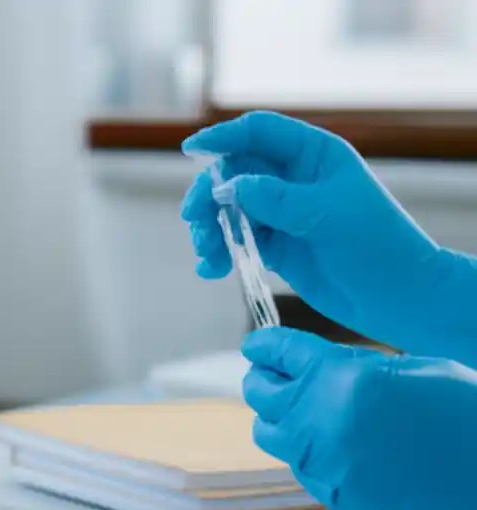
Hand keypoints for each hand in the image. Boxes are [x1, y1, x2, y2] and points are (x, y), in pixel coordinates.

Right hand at [182, 111, 476, 367]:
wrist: (397, 297)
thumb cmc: (377, 246)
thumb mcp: (327, 215)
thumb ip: (276, 198)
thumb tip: (229, 186)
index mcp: (314, 155)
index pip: (259, 133)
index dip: (223, 137)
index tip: (192, 151)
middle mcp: (293, 179)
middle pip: (233, 172)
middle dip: (208, 195)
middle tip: (195, 220)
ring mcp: (281, 212)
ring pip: (227, 208)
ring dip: (210, 228)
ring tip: (209, 255)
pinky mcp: (275, 245)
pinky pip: (235, 240)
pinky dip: (218, 253)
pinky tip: (211, 270)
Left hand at [241, 326, 476, 509]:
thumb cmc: (466, 413)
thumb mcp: (410, 367)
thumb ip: (350, 366)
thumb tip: (306, 366)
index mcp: (341, 378)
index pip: (276, 352)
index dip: (264, 346)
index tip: (257, 346)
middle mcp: (321, 422)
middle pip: (259, 394)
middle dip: (266, 380)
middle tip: (275, 375)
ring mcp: (325, 465)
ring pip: (270, 434)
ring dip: (281, 419)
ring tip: (308, 412)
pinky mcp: (335, 497)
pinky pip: (302, 468)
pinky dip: (310, 454)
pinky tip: (343, 446)